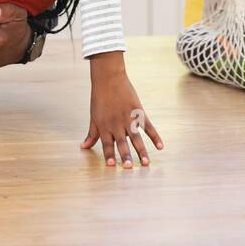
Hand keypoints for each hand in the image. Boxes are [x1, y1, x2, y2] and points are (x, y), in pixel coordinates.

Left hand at [81, 53, 163, 167]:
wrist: (109, 78)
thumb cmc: (99, 98)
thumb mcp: (93, 116)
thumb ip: (91, 133)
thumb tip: (83, 147)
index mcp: (104, 126)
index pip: (107, 144)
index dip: (109, 155)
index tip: (111, 166)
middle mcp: (116, 124)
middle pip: (121, 143)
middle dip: (125, 156)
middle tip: (129, 168)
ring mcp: (128, 118)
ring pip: (136, 138)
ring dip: (141, 151)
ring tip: (145, 163)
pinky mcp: (138, 112)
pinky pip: (148, 126)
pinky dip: (155, 136)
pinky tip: (160, 146)